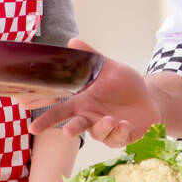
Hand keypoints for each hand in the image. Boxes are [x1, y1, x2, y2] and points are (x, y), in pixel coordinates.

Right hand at [27, 38, 161, 146]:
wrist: (148, 96)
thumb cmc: (124, 83)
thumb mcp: (109, 67)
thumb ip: (91, 56)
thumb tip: (73, 41)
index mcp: (83, 102)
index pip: (61, 111)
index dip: (47, 120)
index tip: (33, 127)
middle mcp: (91, 117)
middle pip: (76, 126)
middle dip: (71, 129)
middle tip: (68, 131)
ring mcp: (105, 129)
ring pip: (98, 133)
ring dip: (103, 127)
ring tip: (111, 119)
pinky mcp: (120, 137)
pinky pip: (117, 139)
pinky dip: (120, 132)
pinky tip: (126, 123)